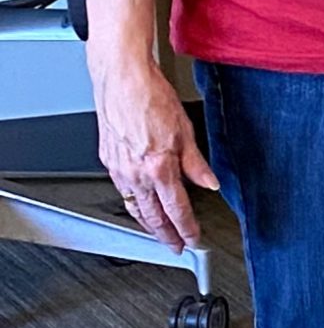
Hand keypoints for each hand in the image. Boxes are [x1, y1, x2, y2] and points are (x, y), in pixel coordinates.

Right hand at [87, 52, 219, 250]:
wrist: (121, 81)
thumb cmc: (151, 98)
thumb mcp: (185, 131)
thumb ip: (197, 163)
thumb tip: (210, 183)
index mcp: (158, 167)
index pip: (177, 209)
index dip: (186, 228)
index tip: (193, 239)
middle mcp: (135, 173)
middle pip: (152, 215)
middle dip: (165, 234)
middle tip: (175, 246)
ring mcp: (118, 168)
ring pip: (134, 205)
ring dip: (147, 222)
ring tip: (158, 232)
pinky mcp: (108, 160)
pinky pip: (122, 190)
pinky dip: (133, 202)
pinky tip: (140, 202)